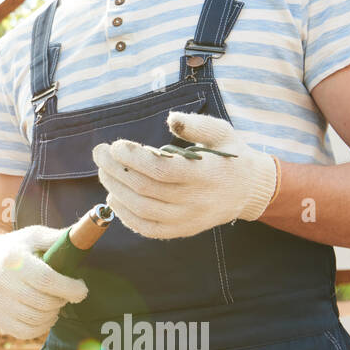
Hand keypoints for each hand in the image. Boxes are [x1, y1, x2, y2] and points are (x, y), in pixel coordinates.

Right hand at [0, 226, 87, 338]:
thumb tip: (85, 234)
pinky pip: (26, 331)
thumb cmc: (16, 248)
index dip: (70, 288)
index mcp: (13, 259)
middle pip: (44, 302)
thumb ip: (58, 238)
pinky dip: (40, 326)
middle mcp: (1, 281)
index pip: (47, 280)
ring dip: (53, 314)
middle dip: (62, 300)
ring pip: (37, 319)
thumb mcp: (34, 236)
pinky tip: (44, 315)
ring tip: (54, 303)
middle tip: (66, 294)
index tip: (81, 289)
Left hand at [92, 111, 276, 239]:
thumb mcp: (221, 132)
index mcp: (206, 173)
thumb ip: (196, 125)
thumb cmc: (230, 156)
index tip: (115, 145)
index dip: (134, 158)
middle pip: (146, 188)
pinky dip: (126, 216)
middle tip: (99, 154)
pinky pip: (148, 229)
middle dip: (116, 169)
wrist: (249, 190)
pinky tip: (114, 198)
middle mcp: (197, 199)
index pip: (162, 169)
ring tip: (103, 172)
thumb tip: (171, 119)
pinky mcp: (183, 230)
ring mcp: (189, 218)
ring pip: (143, 209)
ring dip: (116, 190)